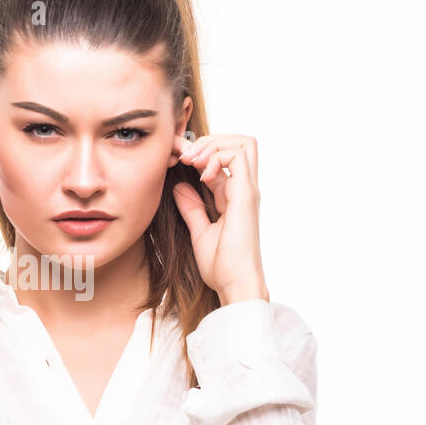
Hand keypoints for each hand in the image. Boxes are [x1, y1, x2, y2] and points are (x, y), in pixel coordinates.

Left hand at [170, 133, 269, 304]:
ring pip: (243, 143)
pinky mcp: (246, 195)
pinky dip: (218, 156)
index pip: (223, 159)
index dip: (200, 152)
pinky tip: (201, 173)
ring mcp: (248, 190)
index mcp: (234, 196)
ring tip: (193, 162)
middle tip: (186, 155)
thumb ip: (192, 208)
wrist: (235, 284)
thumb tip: (180, 187)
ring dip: (214, 144)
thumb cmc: (222, 266)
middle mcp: (244, 189)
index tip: (177, 159)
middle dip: (210, 140)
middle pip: (241, 143)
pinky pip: (239, 156)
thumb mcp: (200, 231)